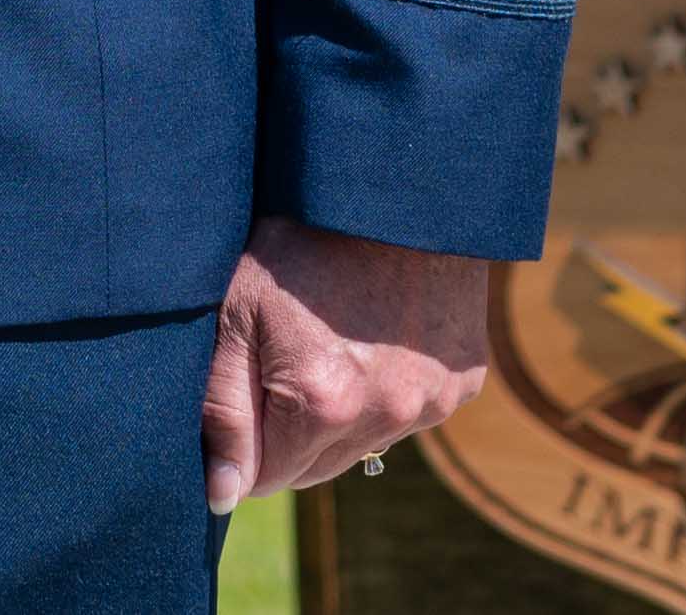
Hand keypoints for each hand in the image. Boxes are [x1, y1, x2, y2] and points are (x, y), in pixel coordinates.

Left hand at [200, 216, 489, 509]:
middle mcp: (386, 416)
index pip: (265, 478)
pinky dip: (385, 388)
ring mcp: (432, 402)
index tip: (241, 388)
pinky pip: (409, 412)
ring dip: (339, 413)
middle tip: (278, 356)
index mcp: (323, 405)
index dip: (242, 442)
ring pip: (363, 443)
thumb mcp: (235, 313)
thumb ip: (224, 412)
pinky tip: (372, 332)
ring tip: (327, 336)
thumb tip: (222, 497)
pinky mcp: (463, 382)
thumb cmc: (298, 240)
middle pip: (316, 468)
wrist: (392, 188)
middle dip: (288, 431)